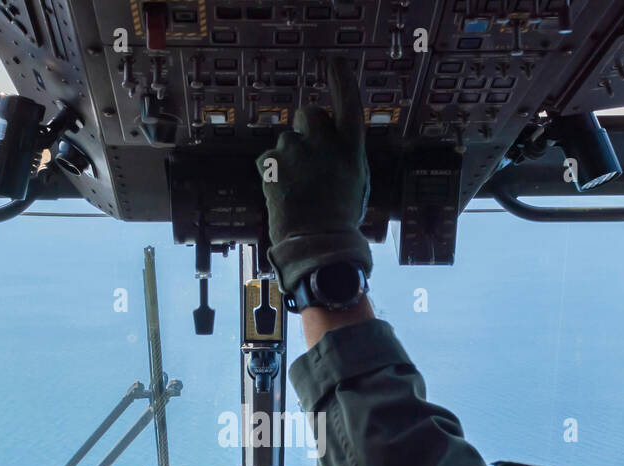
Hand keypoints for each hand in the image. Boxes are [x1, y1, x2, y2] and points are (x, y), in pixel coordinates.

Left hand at [255, 57, 372, 293]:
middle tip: (306, 153)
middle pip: (308, 113)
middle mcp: (324, 144)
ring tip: (296, 187)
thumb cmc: (339, 218)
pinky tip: (282, 192)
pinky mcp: (272, 163)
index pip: (347, 103)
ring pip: (286, 139)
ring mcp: (296, 152)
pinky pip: (268, 158)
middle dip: (305, 126)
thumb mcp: (355, 182)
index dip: (340, 80)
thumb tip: (330, 139)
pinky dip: (271, 172)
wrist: (315, 243)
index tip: (333, 63)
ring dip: (288, 156)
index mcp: (350, 149)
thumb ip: (343, 154)